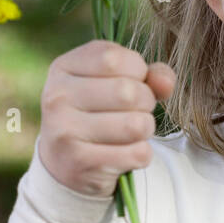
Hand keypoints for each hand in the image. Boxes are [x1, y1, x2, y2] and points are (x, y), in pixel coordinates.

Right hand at [38, 39, 175, 196]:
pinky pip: (137, 154)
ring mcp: (64, 131)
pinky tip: (124, 153)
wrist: (64, 161)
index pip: (114, 59)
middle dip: (146, 102)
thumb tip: (166, 84)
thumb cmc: (97, 111)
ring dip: (146, 129)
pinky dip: (142, 154)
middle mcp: (57, 97)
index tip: (133, 81)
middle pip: (127, 92)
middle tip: (136, 111)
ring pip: (136, 125)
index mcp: (63, 67)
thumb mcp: (117, 81)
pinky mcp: (79, 163)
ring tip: (131, 132)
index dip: (138, 70)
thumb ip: (148, 75)